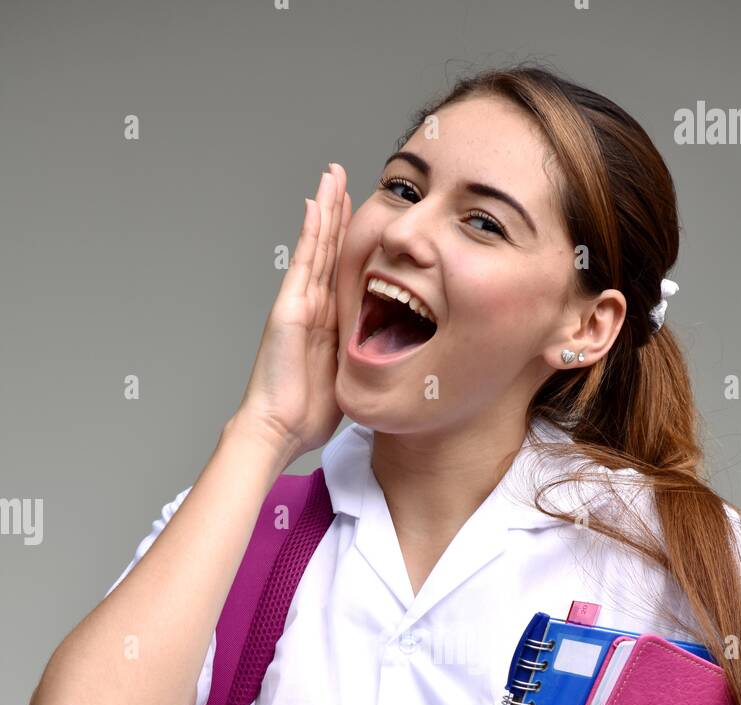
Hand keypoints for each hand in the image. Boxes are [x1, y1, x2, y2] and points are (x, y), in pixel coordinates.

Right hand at [232, 162, 351, 465]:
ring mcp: (298, 304)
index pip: (342, 271)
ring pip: (316, 246)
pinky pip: (303, 262)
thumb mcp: (351, 379)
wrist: (279, 428)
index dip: (351, 241)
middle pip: (327, 249)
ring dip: (325, 209)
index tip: (366, 214)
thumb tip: (396, 361)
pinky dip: (310, 232)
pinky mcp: (289, 308)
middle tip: (343, 176)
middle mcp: (312, 307)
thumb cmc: (308, 414)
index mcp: (328, 322)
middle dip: (336, 212)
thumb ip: (364, 360)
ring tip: (332, 175)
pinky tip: (317, 204)